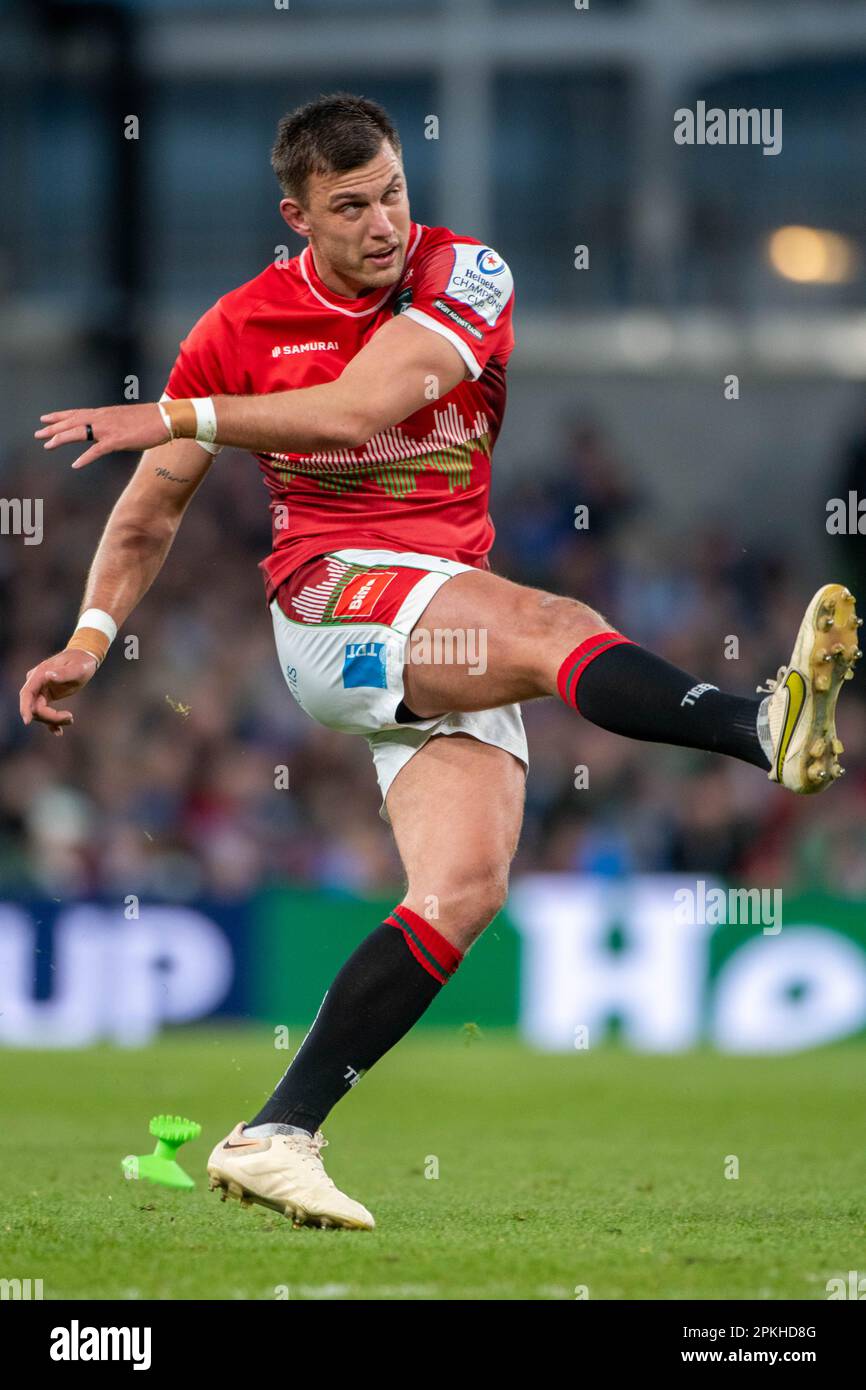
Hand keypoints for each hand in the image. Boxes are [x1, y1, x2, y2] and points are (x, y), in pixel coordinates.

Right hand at [19, 649, 98, 735]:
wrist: (84, 659)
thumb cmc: (82, 662)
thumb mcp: (78, 668)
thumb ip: (65, 673)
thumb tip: (48, 675)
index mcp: (41, 674)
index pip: (26, 693)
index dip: (25, 708)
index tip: (27, 722)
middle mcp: (36, 682)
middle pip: (33, 706)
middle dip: (48, 716)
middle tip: (69, 717)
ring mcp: (40, 689)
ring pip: (39, 711)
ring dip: (53, 719)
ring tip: (70, 719)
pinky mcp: (46, 696)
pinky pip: (43, 712)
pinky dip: (51, 723)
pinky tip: (58, 731)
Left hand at [35, 403, 170, 467]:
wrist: (167, 419)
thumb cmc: (152, 421)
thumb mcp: (128, 420)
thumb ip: (115, 425)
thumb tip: (110, 432)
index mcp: (105, 413)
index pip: (76, 413)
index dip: (59, 416)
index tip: (44, 418)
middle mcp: (103, 418)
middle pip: (72, 422)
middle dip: (53, 428)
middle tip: (37, 434)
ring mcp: (109, 429)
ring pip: (78, 433)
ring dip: (61, 439)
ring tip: (47, 445)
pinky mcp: (118, 441)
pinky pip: (97, 451)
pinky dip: (85, 458)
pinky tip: (75, 465)